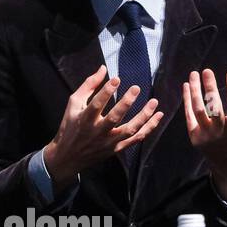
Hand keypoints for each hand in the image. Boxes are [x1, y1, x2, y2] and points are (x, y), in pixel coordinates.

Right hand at [43, 64, 162, 194]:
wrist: (69, 157)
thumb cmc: (70, 126)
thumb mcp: (74, 104)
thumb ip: (88, 86)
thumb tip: (103, 69)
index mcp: (84, 120)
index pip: (96, 104)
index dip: (106, 91)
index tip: (116, 79)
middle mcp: (97, 132)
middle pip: (114, 118)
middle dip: (126, 103)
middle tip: (136, 88)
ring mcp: (108, 142)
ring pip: (129, 130)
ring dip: (144, 116)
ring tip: (154, 102)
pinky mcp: (116, 148)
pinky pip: (136, 139)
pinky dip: (148, 128)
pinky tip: (157, 116)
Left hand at [183, 66, 226, 203]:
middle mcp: (223, 130)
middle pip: (214, 108)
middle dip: (210, 89)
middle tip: (207, 71)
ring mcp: (207, 134)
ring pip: (199, 110)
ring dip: (194, 92)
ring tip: (193, 75)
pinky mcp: (195, 136)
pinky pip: (189, 115)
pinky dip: (187, 99)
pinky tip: (187, 85)